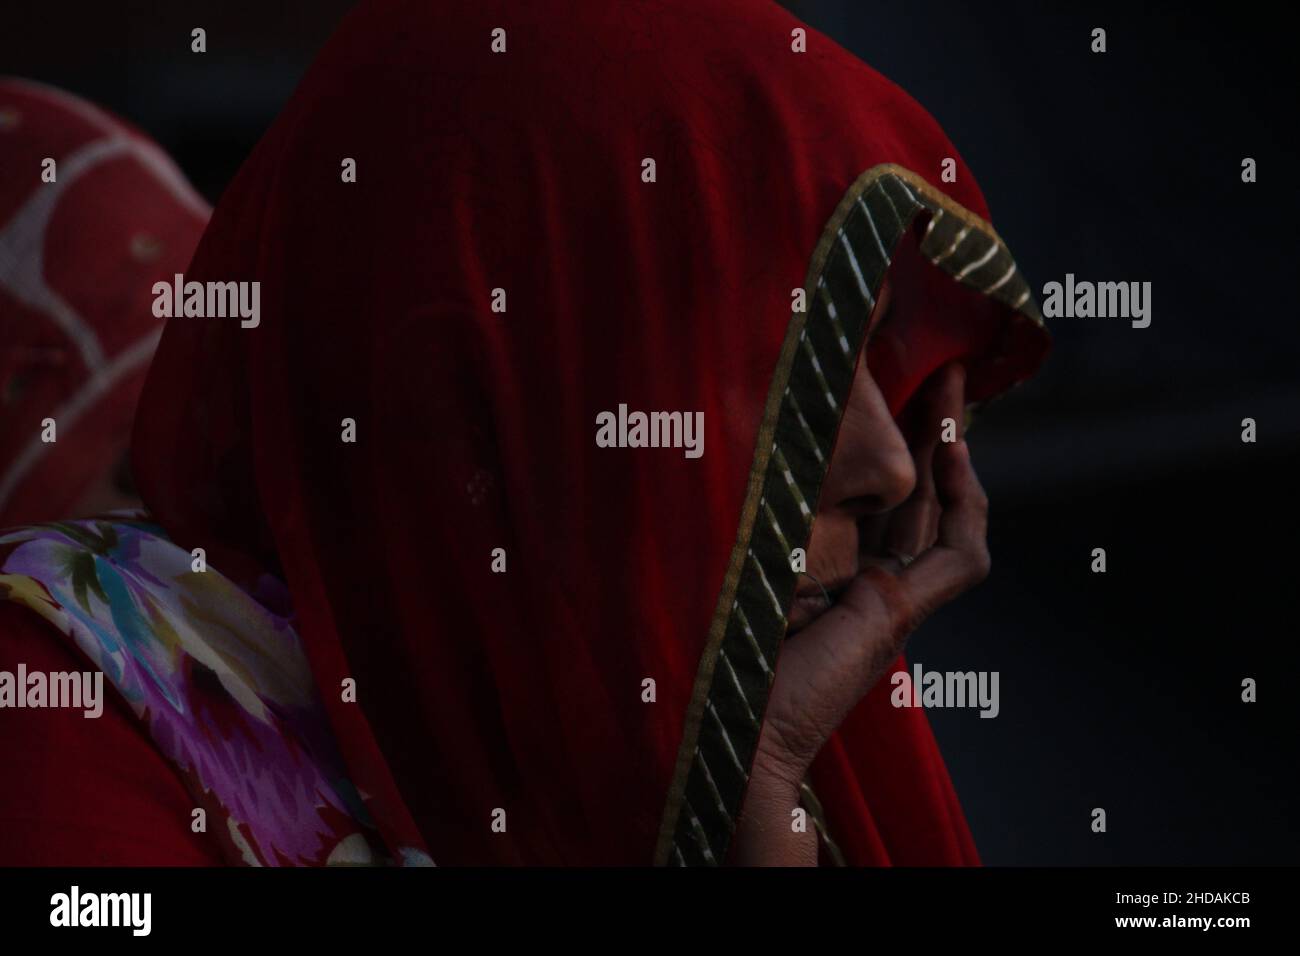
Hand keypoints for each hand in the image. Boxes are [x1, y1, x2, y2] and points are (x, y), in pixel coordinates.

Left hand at [730, 362, 990, 863]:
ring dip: (954, 450)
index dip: (902, 447)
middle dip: (936, 430)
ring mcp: (891, 599)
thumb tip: (736, 446)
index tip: (898, 392)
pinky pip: (960, 561)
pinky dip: (968, 508)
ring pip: (944, 516)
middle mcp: (872, 582)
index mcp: (838, 573)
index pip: (885, 498)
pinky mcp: (898, 614)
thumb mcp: (740, 561)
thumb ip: (761, 521)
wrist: (730, 726)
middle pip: (921, 494)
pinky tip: (954, 457)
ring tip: (952, 389)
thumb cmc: (718, 646)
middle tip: (946, 371)